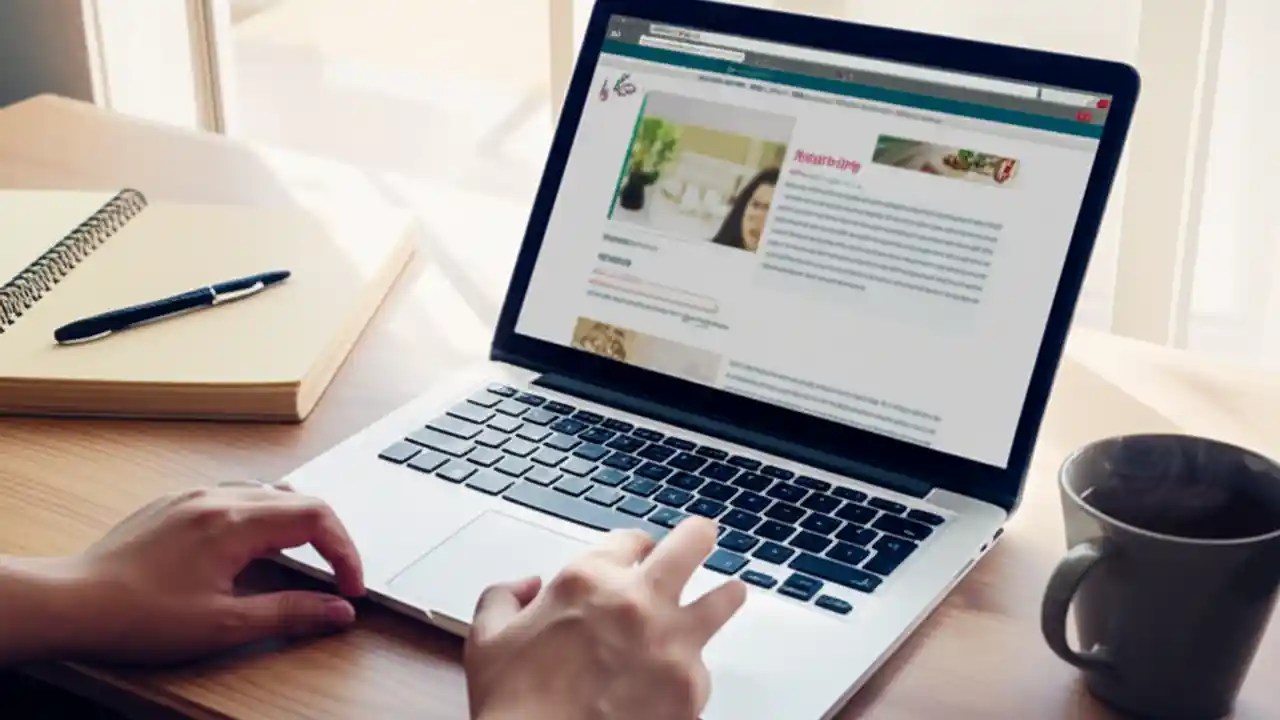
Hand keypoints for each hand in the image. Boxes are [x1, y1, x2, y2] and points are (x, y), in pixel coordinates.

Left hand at [61, 483, 363, 662]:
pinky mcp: (175, 504)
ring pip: (268, 492)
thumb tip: (338, 612)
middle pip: (299, 500)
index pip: (317, 518)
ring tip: (302, 559)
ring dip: (296, 522)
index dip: (345, 552)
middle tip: (336, 575)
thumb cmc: (140, 616)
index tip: (351, 587)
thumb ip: (290, 613)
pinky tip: (252, 546)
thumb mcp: (224, 625)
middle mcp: (219, 498)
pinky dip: (262, 516)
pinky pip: (235, 494)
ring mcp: (195, 496)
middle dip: (328, 537)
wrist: (72, 602)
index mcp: (235, 523)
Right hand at [465, 518, 746, 719]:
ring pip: (724, 599)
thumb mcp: (487, 639)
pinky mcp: (692, 688)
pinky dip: (691, 675)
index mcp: (587, 579)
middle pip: (692, 543)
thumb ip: (503, 598)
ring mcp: (671, 643)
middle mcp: (636, 600)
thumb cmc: (515, 707)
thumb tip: (525, 587)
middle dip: (699, 537)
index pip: (630, 539)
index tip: (637, 556)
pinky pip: (704, 670)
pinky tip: (674, 683)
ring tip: (730, 593)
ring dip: (725, 594)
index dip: (634, 547)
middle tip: (703, 538)